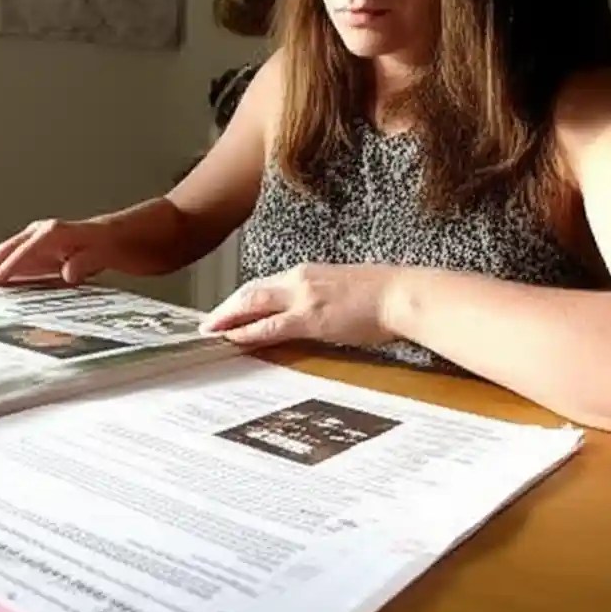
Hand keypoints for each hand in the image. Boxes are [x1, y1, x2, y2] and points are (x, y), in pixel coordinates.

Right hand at [0, 218, 119, 285]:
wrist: (130, 235)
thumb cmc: (119, 241)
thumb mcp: (107, 250)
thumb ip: (86, 259)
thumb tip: (66, 272)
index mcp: (54, 233)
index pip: (22, 252)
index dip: (5, 269)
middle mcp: (43, 235)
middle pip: (6, 252)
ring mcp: (41, 245)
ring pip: (8, 258)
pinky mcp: (43, 256)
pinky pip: (17, 266)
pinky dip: (3, 276)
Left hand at [200, 263, 403, 346]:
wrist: (403, 294)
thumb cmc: (383, 294)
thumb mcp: (342, 289)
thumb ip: (320, 296)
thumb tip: (311, 311)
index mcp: (307, 273)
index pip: (264, 285)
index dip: (241, 299)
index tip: (227, 310)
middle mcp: (299, 280)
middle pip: (250, 291)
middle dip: (225, 307)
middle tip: (207, 323)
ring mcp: (303, 298)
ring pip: (252, 304)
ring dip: (227, 318)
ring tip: (210, 331)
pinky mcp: (311, 318)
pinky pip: (271, 326)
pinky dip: (248, 332)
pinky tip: (234, 338)